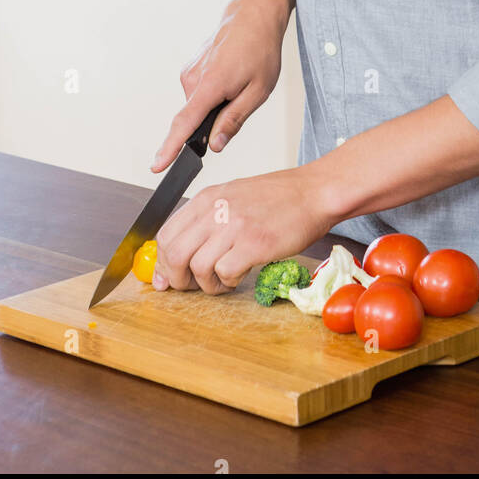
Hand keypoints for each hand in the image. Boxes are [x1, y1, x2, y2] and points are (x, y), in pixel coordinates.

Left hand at [151, 169, 333, 293]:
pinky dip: (228, 282)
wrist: (314, 192)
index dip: (163, 262)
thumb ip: (205, 221)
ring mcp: (234, 226)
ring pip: (197, 267)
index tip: (169, 278)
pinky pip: (225, 272)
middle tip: (192, 286)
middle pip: (174, 253)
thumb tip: (180, 253)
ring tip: (223, 282)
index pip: (165, 234)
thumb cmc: (278, 198)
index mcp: (207, 197)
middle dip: (178, 278)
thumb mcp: (232, 197)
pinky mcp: (254, 243)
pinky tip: (240, 275)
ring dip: (206, 284)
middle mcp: (215, 209)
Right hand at [152, 0, 287, 172]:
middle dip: (214, 121)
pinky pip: (200, 93)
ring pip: (200, 105)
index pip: (184, 124)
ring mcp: (189, 72)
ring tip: (240, 81)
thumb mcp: (258, 91)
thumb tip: (214, 145)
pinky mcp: (191, 68)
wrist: (253, 14)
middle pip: (196, 118)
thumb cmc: (261, 49)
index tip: (157, 166)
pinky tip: (232, 75)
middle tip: (241, 98)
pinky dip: (214, 93)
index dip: (170, 148)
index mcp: (209, 86)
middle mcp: (192, 79)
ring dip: (218, 104)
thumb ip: (234, 120)